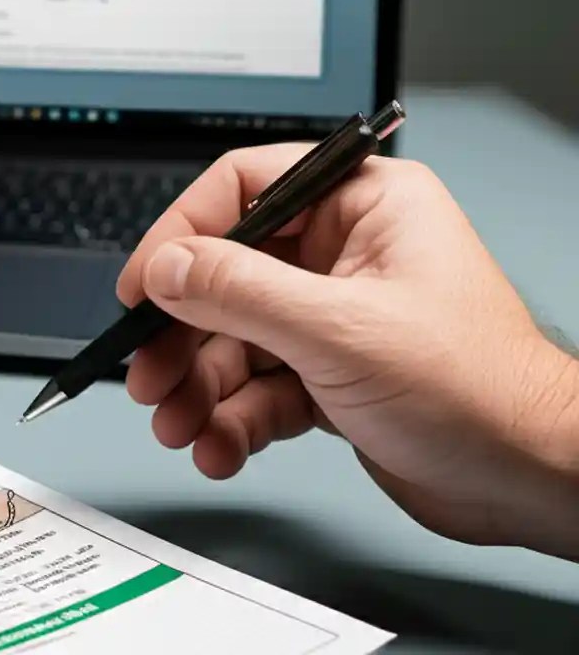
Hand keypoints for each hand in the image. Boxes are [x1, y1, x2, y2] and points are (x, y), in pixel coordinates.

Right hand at [117, 143, 578, 559]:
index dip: (180, 234)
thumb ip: (239, 290)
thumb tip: (166, 266)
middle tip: (149, 379)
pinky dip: (231, 421)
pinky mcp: (327, 373)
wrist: (527, 478)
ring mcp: (332, 316)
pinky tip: (221, 449)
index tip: (141, 286)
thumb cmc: (478, 389)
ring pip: (233, 341)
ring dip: (199, 389)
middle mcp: (343, 253)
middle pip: (224, 276)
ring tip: (181, 428)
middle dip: (182, 337)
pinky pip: (256, 387)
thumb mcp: (338, 330)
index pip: (242, 190)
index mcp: (361, 205)